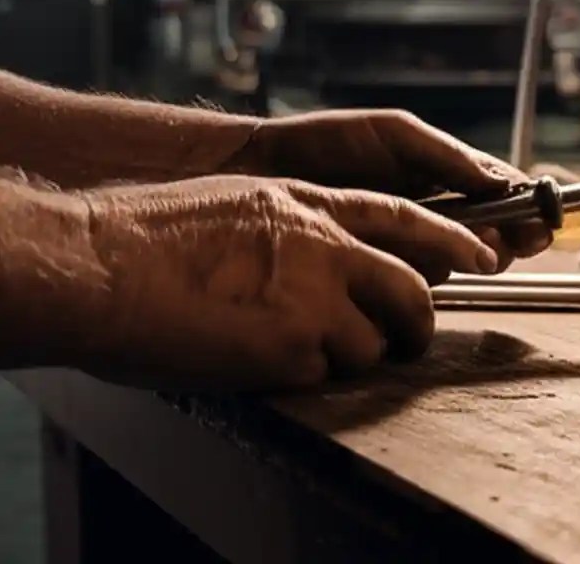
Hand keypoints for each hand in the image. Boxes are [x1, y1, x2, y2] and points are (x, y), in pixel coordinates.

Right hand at [73, 175, 500, 390]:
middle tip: (409, 340)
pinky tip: (258, 358)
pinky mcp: (296, 342)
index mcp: (310, 204)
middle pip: (412, 289)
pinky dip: (301, 374)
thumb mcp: (236, 204)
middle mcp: (327, 244)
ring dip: (347, 355)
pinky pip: (325, 373)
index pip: (406, 219)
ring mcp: (316, 293)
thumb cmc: (145, 237)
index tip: (482, 255)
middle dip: (418, 322)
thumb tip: (321, 257)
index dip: (451, 240)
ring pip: (374, 341)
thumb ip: (291, 226)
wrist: (98, 263)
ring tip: (292, 349)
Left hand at [225, 109, 551, 267]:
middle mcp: (435, 216)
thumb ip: (449, 157)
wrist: (260, 171)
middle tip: (498, 240)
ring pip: (456, 263)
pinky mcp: (380, 273)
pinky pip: (415, 281)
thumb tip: (500, 181)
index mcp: (447, 178)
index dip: (529, 212)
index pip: (506, 198)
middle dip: (502, 240)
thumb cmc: (325, 144)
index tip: (543, 223)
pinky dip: (417, 272)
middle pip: (493, 238)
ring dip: (458, 255)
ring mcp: (408, 246)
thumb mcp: (396, 134)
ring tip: (439, 241)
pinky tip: (402, 259)